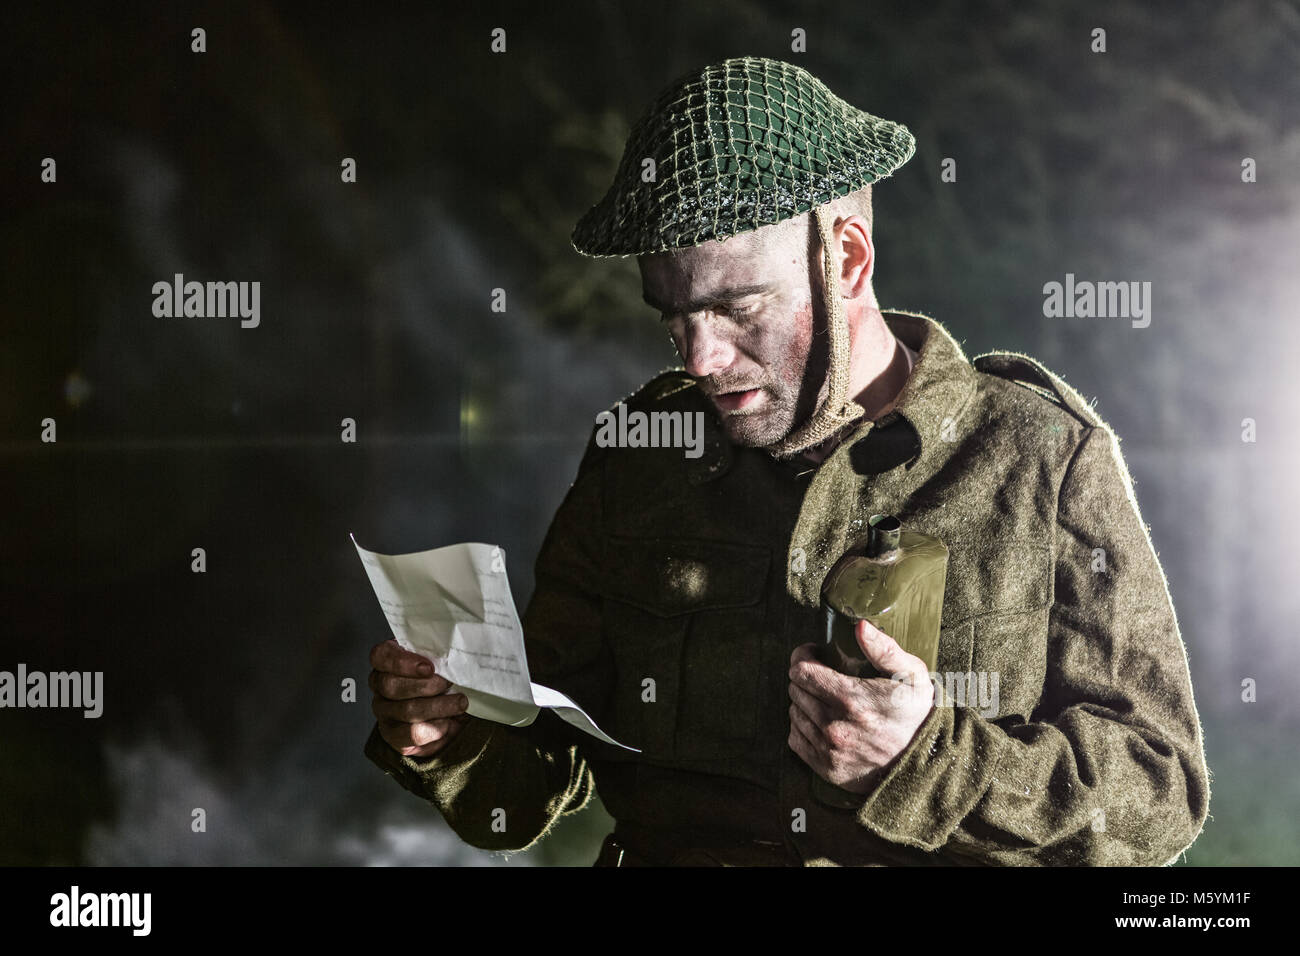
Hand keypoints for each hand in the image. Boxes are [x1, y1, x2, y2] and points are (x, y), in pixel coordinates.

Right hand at [370, 638, 469, 758]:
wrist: (444, 712)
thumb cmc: (441, 678)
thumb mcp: (438, 661)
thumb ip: (439, 655)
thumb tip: (456, 658)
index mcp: (386, 661)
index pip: (381, 656)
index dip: (402, 662)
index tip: (429, 667)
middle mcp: (380, 686)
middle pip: (391, 685)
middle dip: (427, 685)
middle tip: (450, 684)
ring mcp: (384, 712)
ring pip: (406, 711)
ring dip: (439, 707)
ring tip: (460, 703)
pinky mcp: (395, 736)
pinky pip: (414, 734)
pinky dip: (437, 727)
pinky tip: (451, 722)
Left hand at [787, 619, 935, 793]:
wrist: (925, 763)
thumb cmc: (917, 714)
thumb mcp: (912, 675)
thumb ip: (885, 649)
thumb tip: (860, 626)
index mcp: (853, 700)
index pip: (801, 671)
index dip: (804, 656)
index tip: (816, 653)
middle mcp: (835, 727)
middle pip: (795, 690)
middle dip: (805, 677)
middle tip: (824, 676)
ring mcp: (829, 750)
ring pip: (794, 713)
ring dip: (805, 702)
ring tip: (826, 699)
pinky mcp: (826, 768)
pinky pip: (795, 738)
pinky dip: (803, 727)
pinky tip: (823, 722)